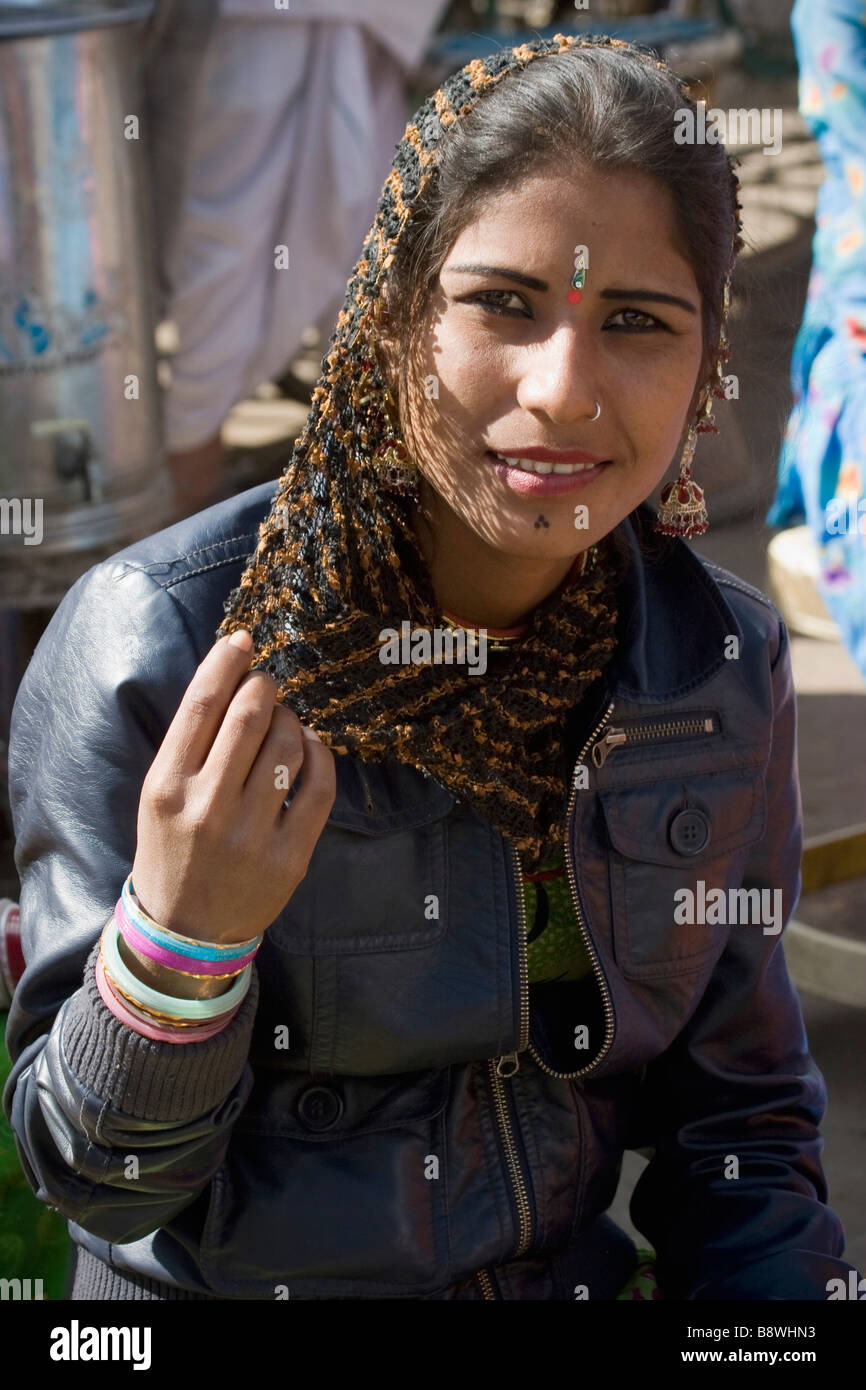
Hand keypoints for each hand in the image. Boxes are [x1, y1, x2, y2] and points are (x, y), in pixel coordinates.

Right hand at [131, 630, 335, 944]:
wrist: (185, 931)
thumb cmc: (172, 849)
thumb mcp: (160, 796)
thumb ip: (191, 744)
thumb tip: (234, 677)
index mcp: (167, 786)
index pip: (201, 704)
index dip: (227, 661)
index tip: (243, 640)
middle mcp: (207, 807)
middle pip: (250, 715)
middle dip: (265, 686)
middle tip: (267, 685)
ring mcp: (251, 834)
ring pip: (289, 743)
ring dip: (292, 719)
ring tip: (283, 723)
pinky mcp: (290, 856)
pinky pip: (320, 785)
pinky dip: (319, 754)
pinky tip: (309, 750)